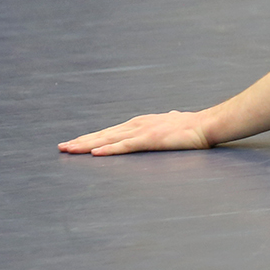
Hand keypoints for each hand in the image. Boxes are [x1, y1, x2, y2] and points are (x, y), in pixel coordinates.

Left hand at [59, 111, 212, 155]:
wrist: (206, 124)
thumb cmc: (192, 126)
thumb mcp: (174, 123)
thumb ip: (168, 121)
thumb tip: (172, 116)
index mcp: (140, 123)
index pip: (110, 132)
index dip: (92, 137)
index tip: (76, 143)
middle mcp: (136, 125)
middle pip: (103, 135)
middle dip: (81, 142)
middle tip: (62, 147)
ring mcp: (142, 132)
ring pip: (108, 139)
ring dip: (87, 145)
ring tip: (70, 150)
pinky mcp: (149, 140)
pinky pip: (125, 147)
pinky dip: (109, 150)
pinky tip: (95, 153)